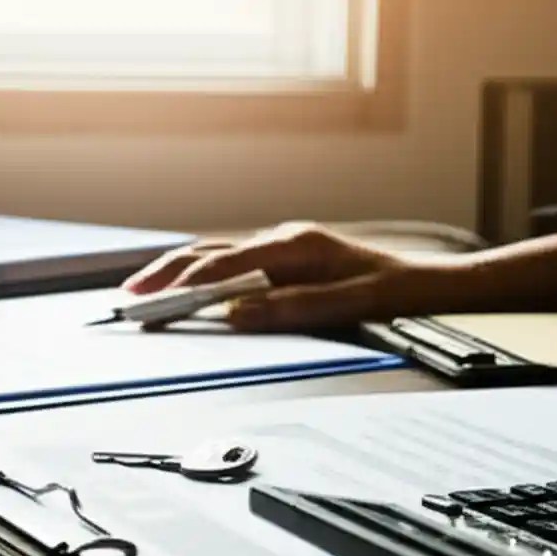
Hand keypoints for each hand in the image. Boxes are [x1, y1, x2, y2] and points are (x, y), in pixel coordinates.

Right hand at [122, 222, 435, 330]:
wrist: (425, 281)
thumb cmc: (393, 290)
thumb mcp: (346, 305)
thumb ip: (291, 309)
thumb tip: (237, 315)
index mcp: (297, 246)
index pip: (228, 265)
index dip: (187, 283)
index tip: (156, 301)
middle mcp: (285, 240)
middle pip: (211, 252)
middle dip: (167, 273)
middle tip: (131, 297)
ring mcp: (283, 247)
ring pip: (217, 254)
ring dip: (178, 271)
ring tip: (144, 291)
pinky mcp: (285, 259)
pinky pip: (233, 262)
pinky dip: (201, 273)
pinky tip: (184, 286)